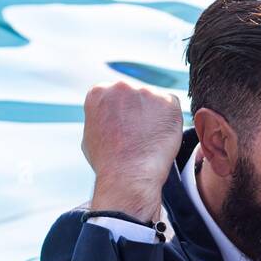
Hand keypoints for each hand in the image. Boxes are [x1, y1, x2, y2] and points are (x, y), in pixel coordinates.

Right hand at [82, 81, 183, 221]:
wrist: (128, 175)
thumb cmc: (107, 162)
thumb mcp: (89, 135)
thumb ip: (99, 117)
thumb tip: (107, 114)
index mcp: (98, 91)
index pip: (114, 94)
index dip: (121, 113)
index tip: (124, 128)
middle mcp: (121, 86)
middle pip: (134, 94)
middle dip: (137, 110)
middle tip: (138, 135)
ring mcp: (146, 92)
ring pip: (154, 100)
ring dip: (154, 115)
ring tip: (149, 139)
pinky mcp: (168, 101)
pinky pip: (171, 107)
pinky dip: (170, 120)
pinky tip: (161, 136)